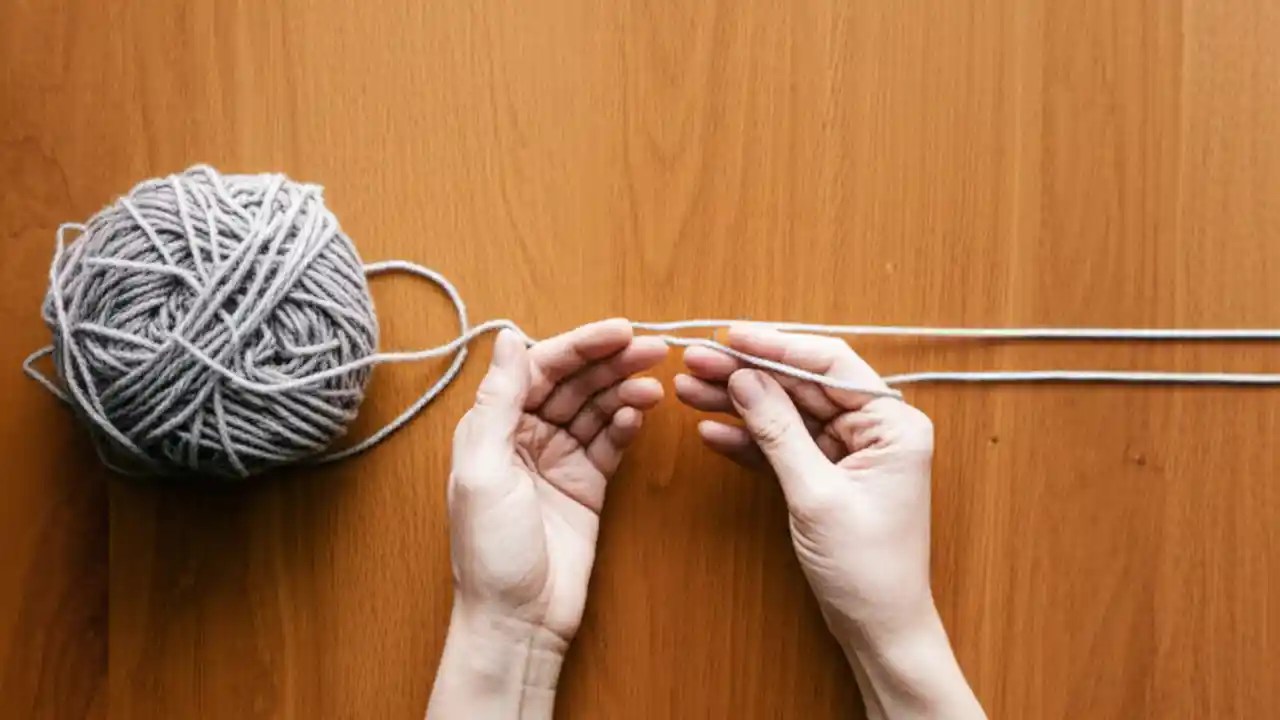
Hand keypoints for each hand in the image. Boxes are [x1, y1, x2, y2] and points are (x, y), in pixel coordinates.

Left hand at [429, 319, 665, 719]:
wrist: (518, 620)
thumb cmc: (490, 552)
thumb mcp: (482, 469)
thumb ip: (498, 401)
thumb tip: (507, 336)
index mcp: (492, 425)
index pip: (540, 368)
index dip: (580, 345)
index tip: (620, 330)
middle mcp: (525, 435)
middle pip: (573, 382)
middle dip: (611, 361)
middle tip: (653, 349)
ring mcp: (558, 459)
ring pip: (596, 407)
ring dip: (624, 388)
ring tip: (655, 381)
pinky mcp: (587, 484)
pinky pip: (610, 440)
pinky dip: (627, 423)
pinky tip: (641, 412)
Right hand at [676, 325, 982, 718]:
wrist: (879, 629)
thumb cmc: (868, 569)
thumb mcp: (817, 496)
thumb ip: (779, 433)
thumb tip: (744, 379)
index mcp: (894, 424)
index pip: (830, 365)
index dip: (776, 346)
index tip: (730, 337)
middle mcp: (877, 429)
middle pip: (802, 384)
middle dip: (747, 372)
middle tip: (695, 359)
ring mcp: (851, 451)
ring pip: (787, 411)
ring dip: (739, 401)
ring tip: (689, 388)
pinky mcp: (828, 474)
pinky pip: (784, 444)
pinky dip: (749, 438)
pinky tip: (712, 427)